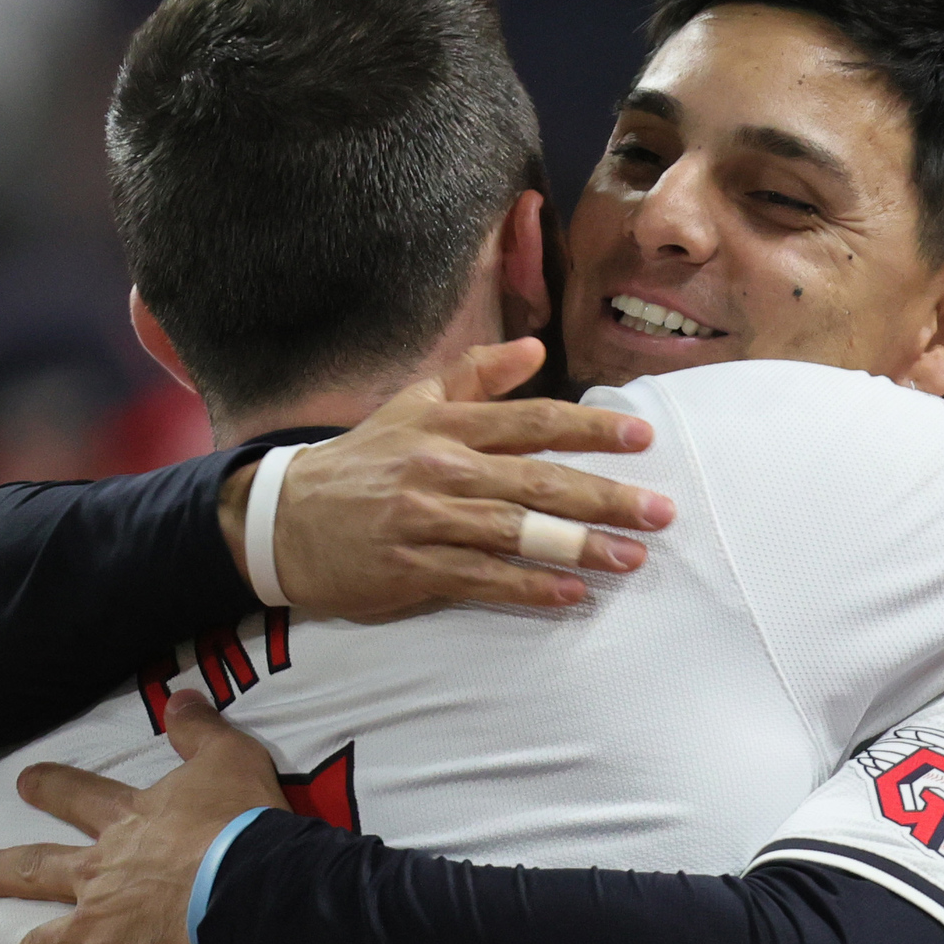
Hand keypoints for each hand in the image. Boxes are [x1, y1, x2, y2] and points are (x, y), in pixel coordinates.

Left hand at [0, 691, 286, 943]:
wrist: (247, 889)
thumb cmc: (241, 824)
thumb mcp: (228, 759)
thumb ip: (199, 730)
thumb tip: (182, 696)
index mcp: (126, 827)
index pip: (80, 799)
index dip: (52, 787)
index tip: (24, 782)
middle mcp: (99, 879)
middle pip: (41, 873)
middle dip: (7, 872)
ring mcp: (98, 934)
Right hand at [218, 337, 675, 619]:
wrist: (282, 519)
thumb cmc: (359, 462)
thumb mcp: (411, 404)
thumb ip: (475, 377)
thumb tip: (534, 351)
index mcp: (445, 425)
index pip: (531, 421)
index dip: (590, 427)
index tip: (642, 436)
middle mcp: (439, 468)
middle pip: (536, 480)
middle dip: (604, 496)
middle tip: (660, 511)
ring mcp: (425, 521)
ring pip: (515, 533)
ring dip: (579, 546)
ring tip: (631, 557)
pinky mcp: (411, 568)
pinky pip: (481, 579)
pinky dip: (528, 586)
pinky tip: (571, 593)